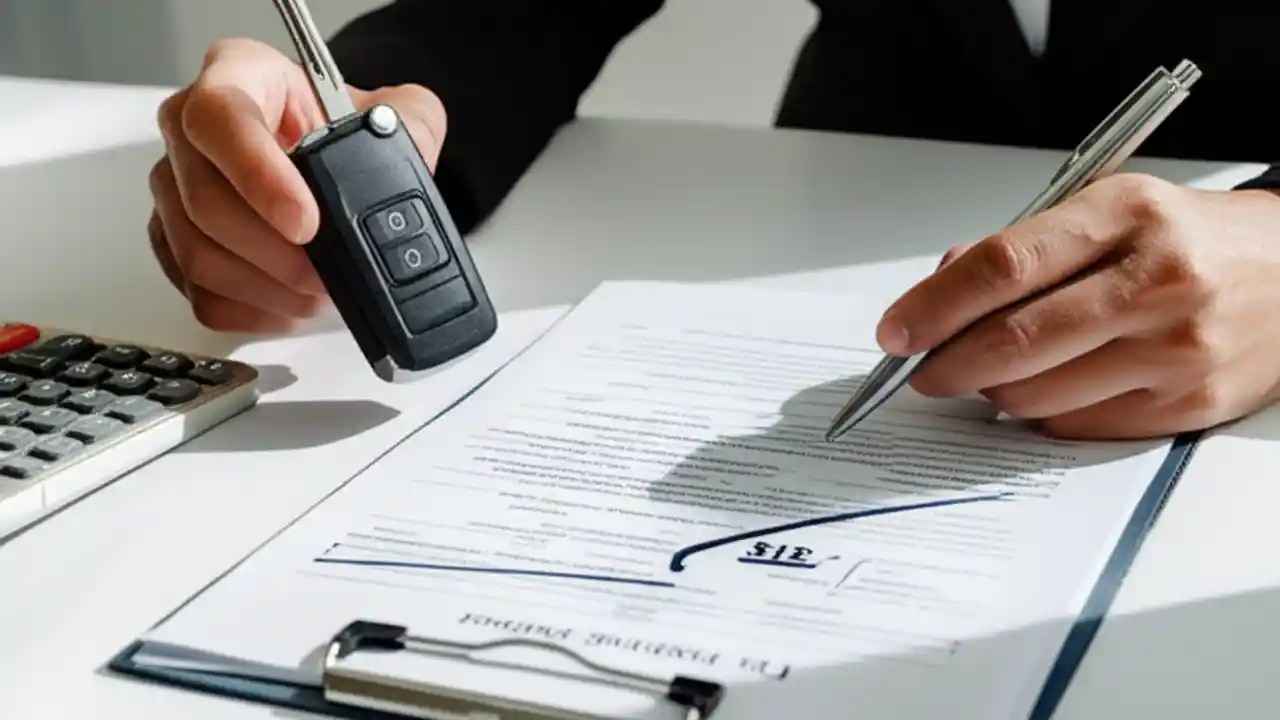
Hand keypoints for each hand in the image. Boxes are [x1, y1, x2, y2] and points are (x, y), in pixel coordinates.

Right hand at [148, 38, 446, 332]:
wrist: (332, 157)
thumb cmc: (346, 127)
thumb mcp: (395, 110)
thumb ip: (409, 121)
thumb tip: (409, 150)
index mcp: (239, 74)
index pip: (221, 116)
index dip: (258, 175)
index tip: (306, 222)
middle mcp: (190, 126)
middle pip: (203, 200)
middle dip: (275, 254)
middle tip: (324, 274)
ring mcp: (175, 187)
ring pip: (196, 254)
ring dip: (266, 288)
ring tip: (316, 291)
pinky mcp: (176, 242)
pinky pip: (198, 292)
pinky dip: (252, 310)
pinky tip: (291, 303)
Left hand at [876, 173, 1279, 438]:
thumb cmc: (1190, 239)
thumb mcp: (1110, 209)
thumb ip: (1021, 247)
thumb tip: (938, 293)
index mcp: (1127, 216)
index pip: (1002, 268)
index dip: (934, 307)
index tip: (897, 331)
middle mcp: (1156, 282)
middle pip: (1012, 342)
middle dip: (945, 364)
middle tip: (921, 368)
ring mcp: (1175, 351)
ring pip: (1035, 396)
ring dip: (993, 390)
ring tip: (998, 368)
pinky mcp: (1186, 404)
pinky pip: (1075, 427)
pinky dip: (1042, 414)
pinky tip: (1052, 386)